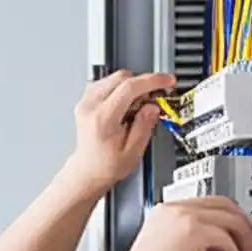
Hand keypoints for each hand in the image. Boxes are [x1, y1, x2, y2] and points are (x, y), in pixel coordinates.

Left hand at [65, 70, 175, 191]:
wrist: (87, 172)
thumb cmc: (106, 165)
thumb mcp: (133, 150)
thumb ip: (145, 125)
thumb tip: (153, 106)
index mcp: (103, 118)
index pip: (129, 87)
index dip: (152, 80)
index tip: (167, 80)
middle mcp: (90, 107)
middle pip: (121, 77)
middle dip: (142, 83)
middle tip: (153, 97)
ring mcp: (85, 103)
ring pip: (113, 78)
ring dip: (130, 85)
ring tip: (137, 106)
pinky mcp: (84, 102)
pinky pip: (105, 84)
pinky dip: (119, 88)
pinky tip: (125, 104)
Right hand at [118, 197, 251, 250]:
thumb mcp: (166, 248)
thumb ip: (188, 239)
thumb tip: (215, 246)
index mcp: (165, 211)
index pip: (207, 203)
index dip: (227, 218)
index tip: (236, 233)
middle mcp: (174, 209)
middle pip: (223, 204)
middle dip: (242, 225)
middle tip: (250, 243)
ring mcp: (184, 218)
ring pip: (230, 218)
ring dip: (243, 239)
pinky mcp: (194, 232)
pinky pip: (226, 237)